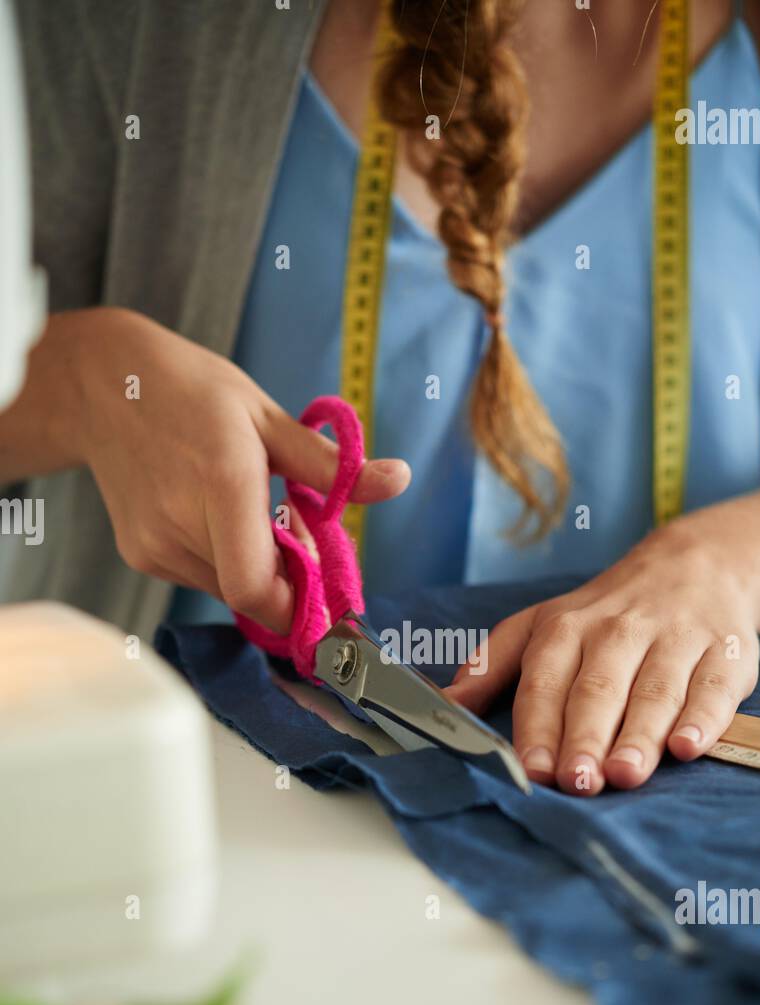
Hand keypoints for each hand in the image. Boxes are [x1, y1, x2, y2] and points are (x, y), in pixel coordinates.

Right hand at [67, 309, 409, 631]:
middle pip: (252, 594)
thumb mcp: (268, 416)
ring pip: (227, 591)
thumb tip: (400, 480)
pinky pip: (201, 579)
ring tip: (255, 515)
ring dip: (258, 571)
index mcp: (223, 482)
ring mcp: (154, 545)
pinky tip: (219, 517)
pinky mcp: (140, 555)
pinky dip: (226, 563)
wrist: (105, 386)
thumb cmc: (194, 391)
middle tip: (302, 536)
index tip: (328, 597)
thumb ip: (330, 465)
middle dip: (290, 582)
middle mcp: (181, 522)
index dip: (298, 609)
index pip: (257, 589)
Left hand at [447, 526, 759, 793]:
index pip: (546, 683)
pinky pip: (713, 687)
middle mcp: (618, 632)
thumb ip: (491, 667)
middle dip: (586, 737)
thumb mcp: (540, 626)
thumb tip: (440, 704)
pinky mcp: (725, 652)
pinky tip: (689, 747)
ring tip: (625, 774)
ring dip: (640, 735)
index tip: (532, 769)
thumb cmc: (604, 615)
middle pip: (599, 689)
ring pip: (655, 691)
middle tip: (579, 781)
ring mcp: (675, 640)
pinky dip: (704, 718)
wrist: (696, 564)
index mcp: (565, 629)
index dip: (538, 728)